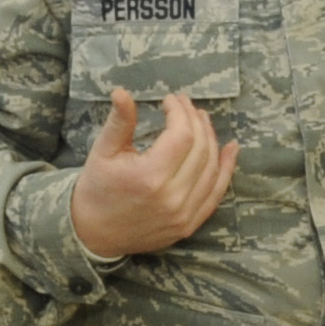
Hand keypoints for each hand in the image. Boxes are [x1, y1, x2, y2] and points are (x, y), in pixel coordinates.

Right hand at [68, 88, 237, 258]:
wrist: (94, 234)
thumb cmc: (97, 188)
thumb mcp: (102, 152)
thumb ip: (119, 122)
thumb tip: (122, 91)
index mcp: (149, 177)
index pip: (181, 135)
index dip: (180, 112)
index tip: (171, 99)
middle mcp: (172, 197)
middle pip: (200, 149)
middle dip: (195, 121)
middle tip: (186, 105)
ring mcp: (184, 214)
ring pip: (211, 169)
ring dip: (211, 139)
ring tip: (202, 119)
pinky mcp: (189, 225)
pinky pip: (216, 194)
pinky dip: (226, 170)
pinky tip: (231, 149)